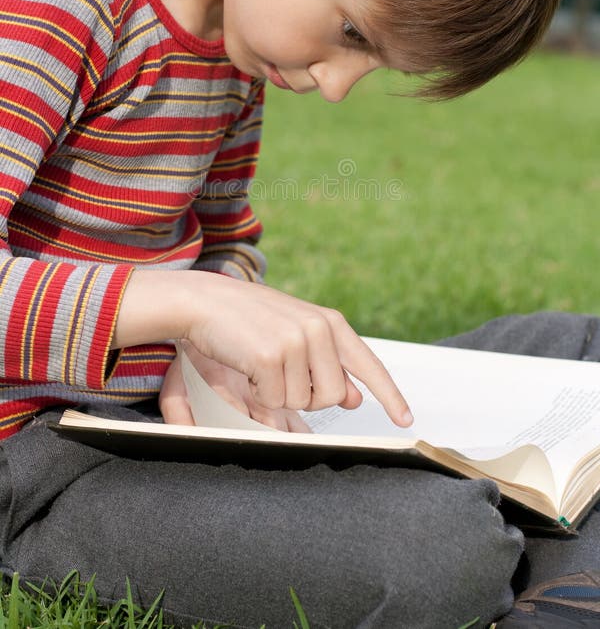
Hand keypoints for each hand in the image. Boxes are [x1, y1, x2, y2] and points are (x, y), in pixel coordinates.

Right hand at [115, 270, 412, 427]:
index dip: (389, 395)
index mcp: (329, 322)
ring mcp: (296, 342)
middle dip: (305, 396)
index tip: (406, 419)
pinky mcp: (271, 356)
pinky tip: (247, 365)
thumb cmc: (248, 319)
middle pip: (331, 397)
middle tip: (279, 370)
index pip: (368, 364)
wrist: (205, 300)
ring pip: (301, 403)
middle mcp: (319, 329)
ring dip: (277, 393)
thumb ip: (327, 364)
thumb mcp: (294, 335)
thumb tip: (354, 397)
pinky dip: (258, 392)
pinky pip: (274, 400)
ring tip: (260, 362)